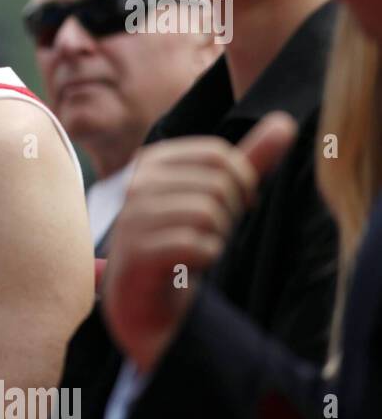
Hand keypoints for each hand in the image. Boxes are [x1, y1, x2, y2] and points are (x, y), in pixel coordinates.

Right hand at [102, 111, 296, 370]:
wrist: (143, 297)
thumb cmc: (183, 239)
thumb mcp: (218, 195)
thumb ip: (250, 160)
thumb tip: (285, 122)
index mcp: (152, 162)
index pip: (218, 154)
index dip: (242, 180)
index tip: (235, 204)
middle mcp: (137, 185)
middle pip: (218, 183)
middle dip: (230, 212)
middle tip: (213, 231)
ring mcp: (134, 219)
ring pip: (209, 213)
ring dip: (217, 237)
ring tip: (199, 247)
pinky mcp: (138, 254)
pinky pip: (197, 244)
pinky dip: (206, 257)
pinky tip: (190, 264)